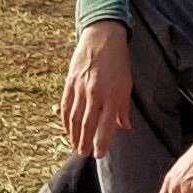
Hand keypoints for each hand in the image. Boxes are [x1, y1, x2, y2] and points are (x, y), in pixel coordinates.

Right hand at [58, 21, 132, 158]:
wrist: (102, 37)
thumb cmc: (118, 62)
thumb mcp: (127, 84)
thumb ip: (123, 108)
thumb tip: (124, 127)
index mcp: (113, 95)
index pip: (106, 125)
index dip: (102, 143)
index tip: (99, 154)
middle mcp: (96, 94)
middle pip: (88, 125)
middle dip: (86, 142)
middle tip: (85, 154)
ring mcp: (81, 88)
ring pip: (75, 118)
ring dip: (74, 135)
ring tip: (76, 146)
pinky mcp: (70, 82)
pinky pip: (66, 106)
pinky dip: (66, 120)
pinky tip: (68, 130)